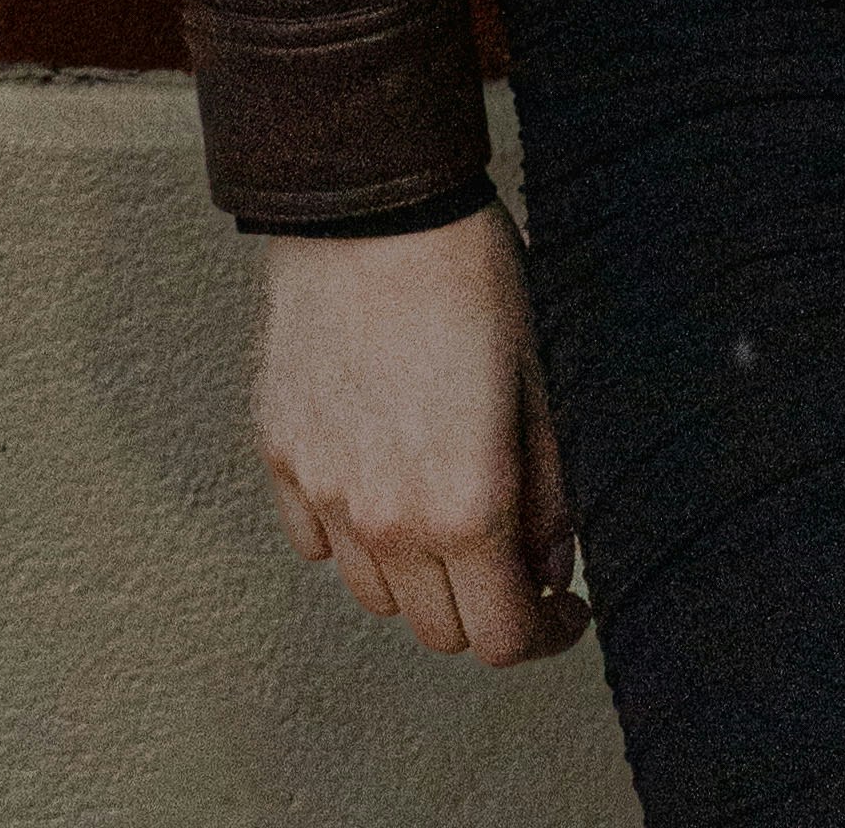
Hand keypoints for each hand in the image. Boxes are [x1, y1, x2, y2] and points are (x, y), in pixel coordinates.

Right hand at [252, 202, 586, 666]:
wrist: (371, 207)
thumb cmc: (467, 275)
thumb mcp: (539, 379)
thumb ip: (550, 491)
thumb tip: (551, 564)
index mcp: (466, 506)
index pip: (502, 638)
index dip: (544, 634)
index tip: (561, 608)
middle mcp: (387, 521)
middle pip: (439, 629)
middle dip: (486, 604)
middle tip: (512, 555)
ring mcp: (325, 494)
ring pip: (376, 595)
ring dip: (418, 576)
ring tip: (445, 508)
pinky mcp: (282, 458)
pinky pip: (317, 540)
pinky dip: (352, 534)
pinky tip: (382, 478)